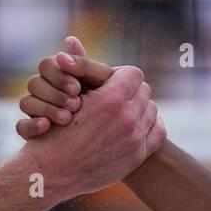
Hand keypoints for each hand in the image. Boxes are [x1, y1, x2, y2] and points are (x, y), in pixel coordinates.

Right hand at [17, 36, 114, 139]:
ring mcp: (36, 113)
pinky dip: (32, 126)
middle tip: (76, 104)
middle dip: (55, 93)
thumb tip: (69, 39)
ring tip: (67, 119)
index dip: (59, 75)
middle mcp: (44, 92)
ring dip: (46, 108)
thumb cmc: (110, 110)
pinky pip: (21, 127)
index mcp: (58, 76)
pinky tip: (47, 127)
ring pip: (25, 102)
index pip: (46, 64)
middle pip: (33, 82)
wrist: (108, 143)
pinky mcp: (33, 134)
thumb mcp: (104, 86)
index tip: (77, 88)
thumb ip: (89, 66)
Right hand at [18, 62, 165, 201]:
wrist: (51, 171)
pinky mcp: (137, 155)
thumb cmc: (53, 130)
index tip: (110, 80)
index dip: (121, 74)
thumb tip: (73, 39)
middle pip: (144, 90)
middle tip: (116, 95)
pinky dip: (150, 124)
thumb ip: (80, 69)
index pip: (133, 73)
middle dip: (130, 90)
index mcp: (109, 100)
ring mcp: (134, 139)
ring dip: (140, 107)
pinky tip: (137, 124)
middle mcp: (126, 118)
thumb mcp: (66, 95)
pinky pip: (158, 131)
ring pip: (152, 109)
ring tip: (123, 110)